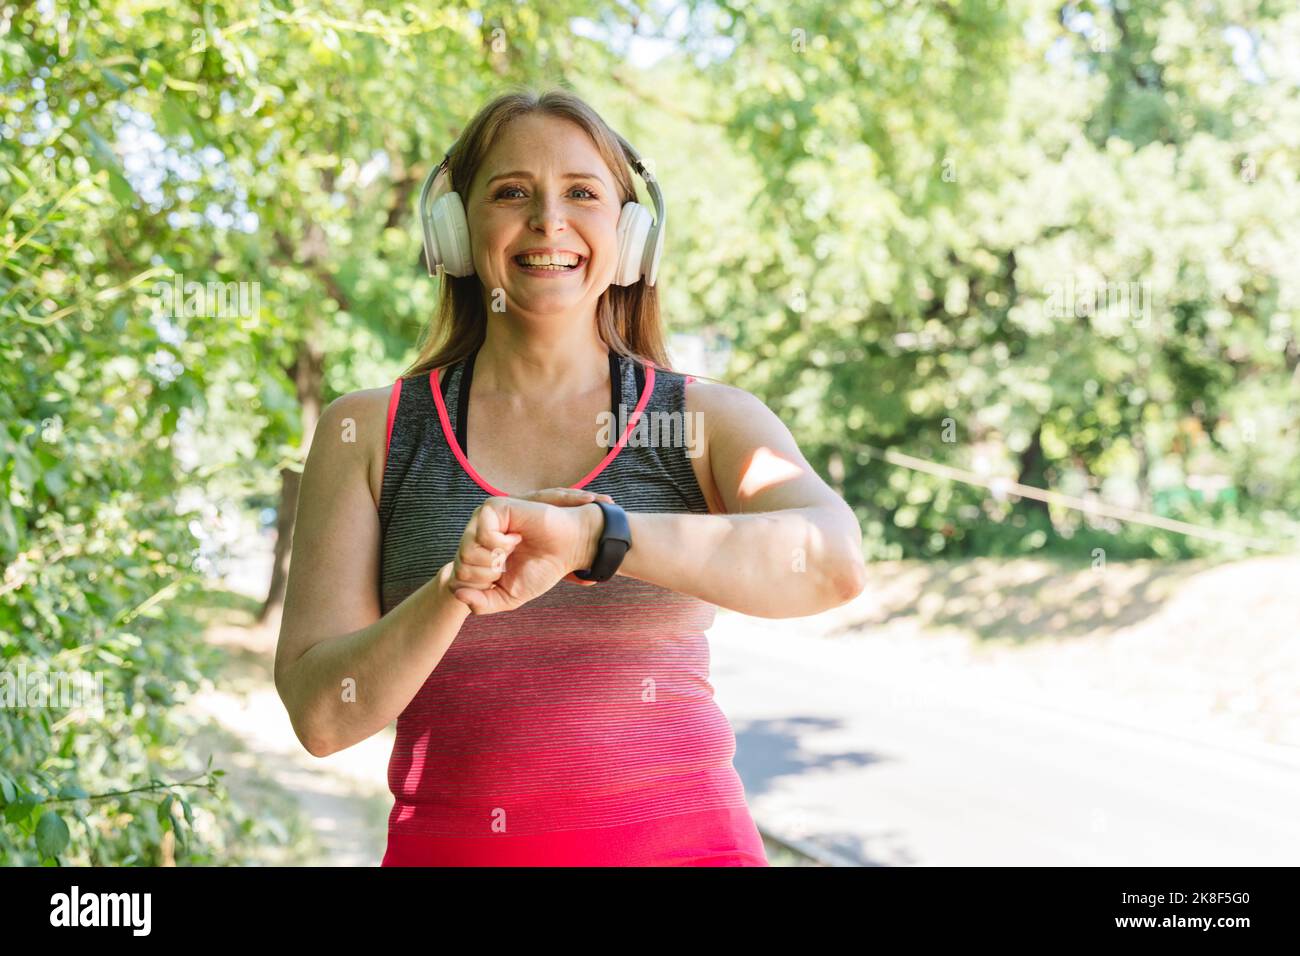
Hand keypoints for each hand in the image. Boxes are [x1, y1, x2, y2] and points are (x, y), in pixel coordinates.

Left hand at [448, 490, 609, 615]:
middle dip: (488, 575)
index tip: (502, 578)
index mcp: (476, 554)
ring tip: (512, 550)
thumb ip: (482, 603)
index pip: (458, 579)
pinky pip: (483, 535)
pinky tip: (516, 538)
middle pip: (460, 567)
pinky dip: (501, 544)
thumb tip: (457, 594)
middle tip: (507, 564)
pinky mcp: (493, 507)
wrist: (568, 550)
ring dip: (495, 559)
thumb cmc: (540, 570)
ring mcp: (483, 520)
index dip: (481, 587)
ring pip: (467, 552)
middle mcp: (475, 535)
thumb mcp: (508, 597)